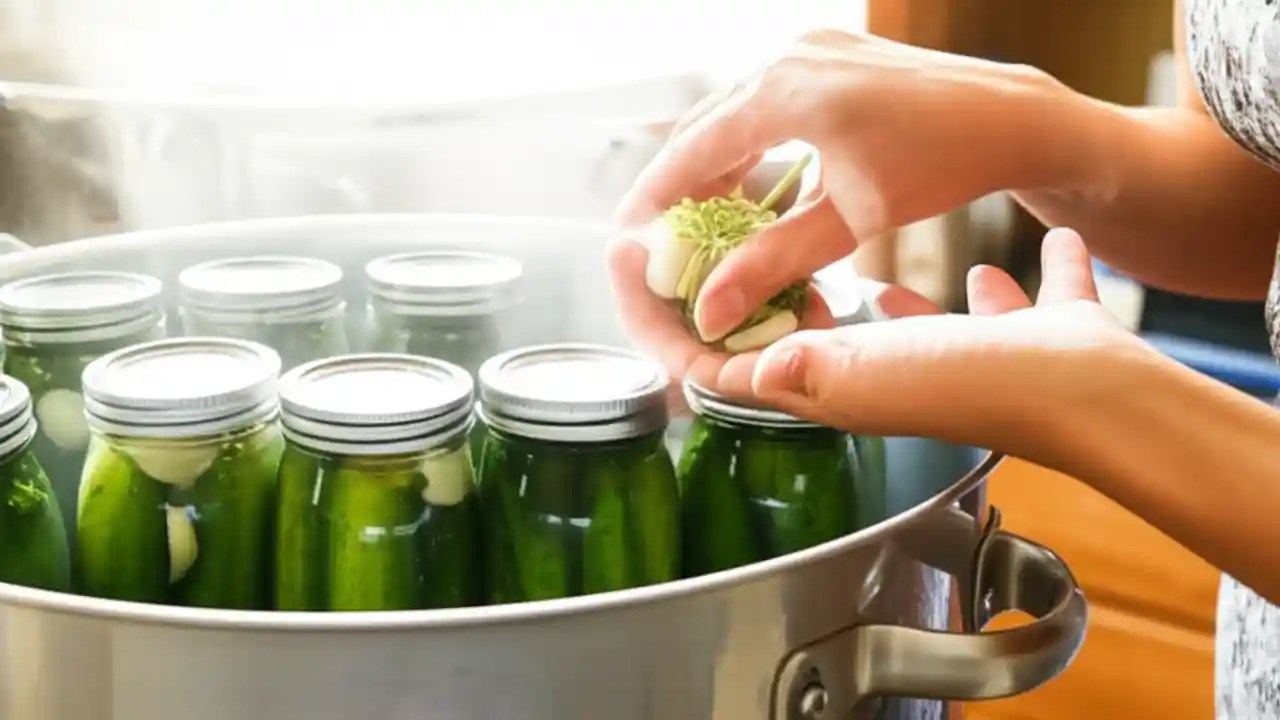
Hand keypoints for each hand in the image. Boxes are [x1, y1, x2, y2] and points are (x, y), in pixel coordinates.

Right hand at [614, 29, 1070, 342]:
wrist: (1013, 118)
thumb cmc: (941, 167)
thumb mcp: (851, 222)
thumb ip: (773, 264)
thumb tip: (710, 312)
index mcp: (785, 91)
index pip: (693, 150)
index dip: (655, 198)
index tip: (629, 238)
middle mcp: (788, 57)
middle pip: (705, 128)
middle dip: (681, 186)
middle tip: (661, 240)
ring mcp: (809, 48)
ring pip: (734, 114)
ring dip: (717, 166)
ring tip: (706, 222)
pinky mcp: (827, 54)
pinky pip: (765, 101)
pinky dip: (751, 144)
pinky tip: (755, 187)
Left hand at [618, 227, 1152, 457]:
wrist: (1091, 393)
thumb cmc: (977, 384)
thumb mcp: (860, 372)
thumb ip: (789, 371)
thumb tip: (715, 368)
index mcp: (836, 387)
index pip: (728, 369)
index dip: (672, 331)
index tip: (637, 271)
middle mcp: (885, 380)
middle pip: (796, 346)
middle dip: (749, 308)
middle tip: (713, 253)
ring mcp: (952, 364)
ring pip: (882, 332)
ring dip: (847, 305)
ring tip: (811, 259)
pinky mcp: (1013, 340)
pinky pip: (981, 312)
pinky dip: (968, 295)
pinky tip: (969, 271)